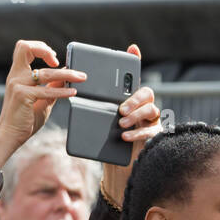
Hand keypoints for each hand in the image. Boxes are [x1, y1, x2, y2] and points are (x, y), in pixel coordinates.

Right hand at [0, 40, 84, 163]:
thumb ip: (52, 87)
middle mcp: (15, 76)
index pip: (24, 48)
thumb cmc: (24, 119)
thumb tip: (65, 76)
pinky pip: (47, 91)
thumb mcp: (41, 100)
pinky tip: (73, 92)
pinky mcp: (23, 96)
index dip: (40, 48)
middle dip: (44, 49)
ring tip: (81, 77)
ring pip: (46, 73)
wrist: (10, 136)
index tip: (54, 60)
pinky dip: (63, 91)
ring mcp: (18, 85)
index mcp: (17, 74)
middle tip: (58, 60)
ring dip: (67, 74)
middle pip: (25, 47)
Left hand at [101, 44, 163, 207]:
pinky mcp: (155, 138)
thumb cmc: (106, 144)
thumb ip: (87, 107)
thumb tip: (65, 87)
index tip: (132, 48)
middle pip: (146, 93)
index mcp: (128, 100)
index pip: (133, 77)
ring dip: (136, 116)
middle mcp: (143, 108)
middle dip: (134, 99)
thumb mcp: (96, 123)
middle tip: (120, 109)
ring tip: (121, 124)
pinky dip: (138, 133)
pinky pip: (152, 131)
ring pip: (152, 110)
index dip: (135, 61)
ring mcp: (151, 122)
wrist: (117, 171)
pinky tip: (126, 137)